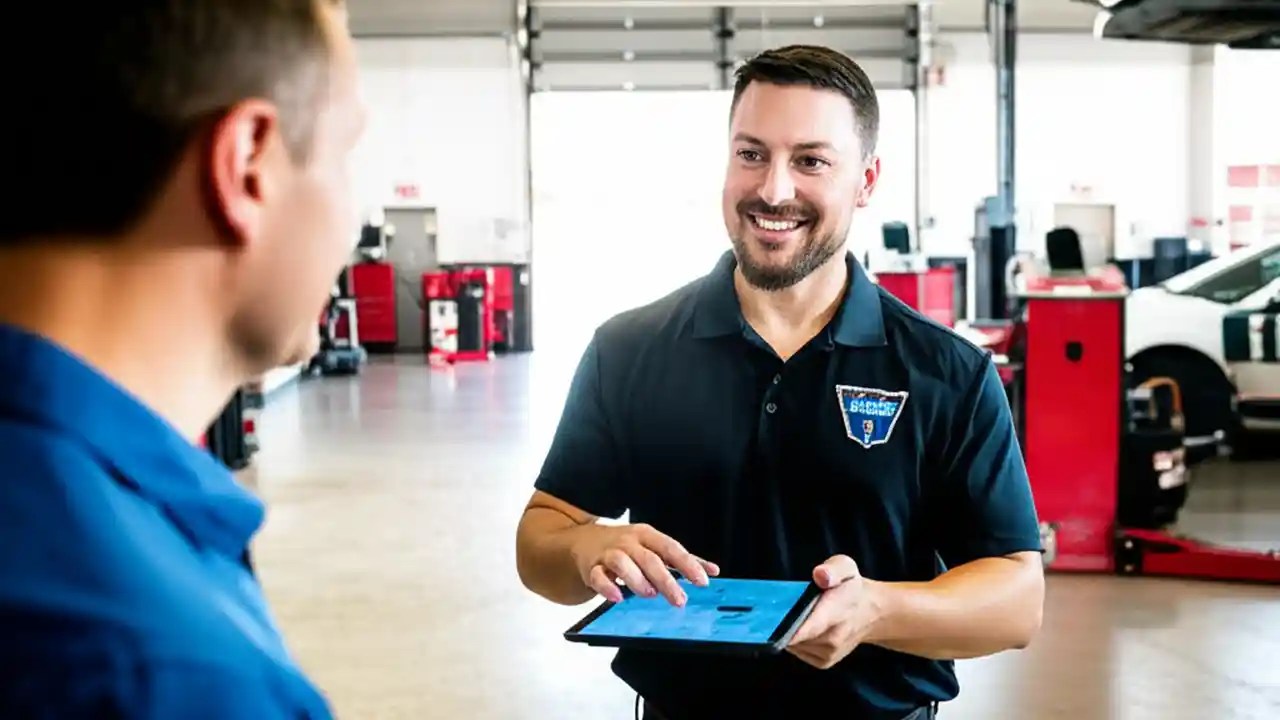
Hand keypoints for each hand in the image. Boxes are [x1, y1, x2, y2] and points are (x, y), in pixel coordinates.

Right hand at [569, 523, 719, 605]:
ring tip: (650, 594)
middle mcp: (628, 542)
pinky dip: (607, 587)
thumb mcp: (655, 547)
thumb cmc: (628, 547)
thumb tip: (712, 571)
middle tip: (680, 600)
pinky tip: (617, 597)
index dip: (687, 564)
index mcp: (647, 535)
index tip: (702, 581)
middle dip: (666, 580)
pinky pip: (598, 576)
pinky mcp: (592, 568)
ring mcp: (608, 553)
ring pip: (622, 564)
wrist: (585, 541)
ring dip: (637, 580)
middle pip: (649, 558)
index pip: (671, 547)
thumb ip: (682, 559)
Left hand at [787, 555, 881, 669]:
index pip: (811, 625)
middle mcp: (834, 638)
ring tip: (796, 615)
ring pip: (794, 645)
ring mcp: (829, 653)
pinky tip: (801, 628)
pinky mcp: (824, 662)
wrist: (870, 613)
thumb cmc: (851, 588)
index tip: (769, 625)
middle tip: (776, 610)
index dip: (789, 628)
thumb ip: (833, 570)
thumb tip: (820, 575)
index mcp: (838, 612)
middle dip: (783, 624)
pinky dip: (795, 641)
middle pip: (796, 636)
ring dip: (789, 632)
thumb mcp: (846, 567)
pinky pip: (798, 651)